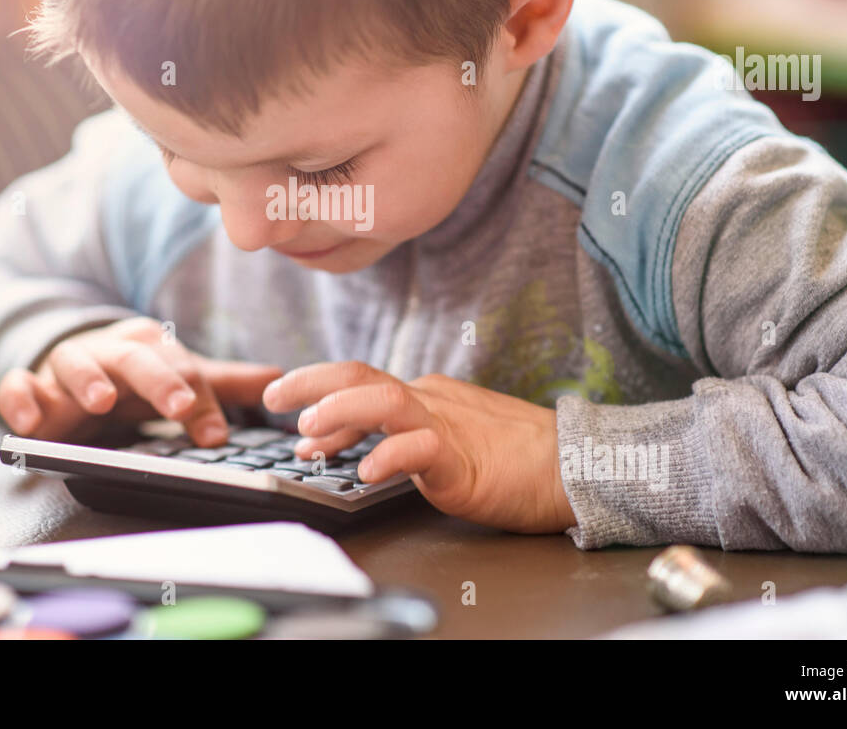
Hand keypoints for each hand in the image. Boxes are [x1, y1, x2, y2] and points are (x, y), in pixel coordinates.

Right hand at [0, 317, 281, 445]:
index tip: (215, 434)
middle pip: (134, 359)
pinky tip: (30, 421)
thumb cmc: (129, 376)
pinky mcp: (29, 386)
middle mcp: (108, 351)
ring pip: (74, 361)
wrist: (69, 364)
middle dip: (158, 380)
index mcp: (147, 346)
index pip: (180, 368)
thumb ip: (220, 383)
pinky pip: (18, 386)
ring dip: (88, 379)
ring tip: (101, 401)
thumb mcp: (174, 377)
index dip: (201, 400)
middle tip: (178, 406)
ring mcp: (64, 366)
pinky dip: (20, 399)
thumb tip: (275, 378)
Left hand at [263, 361, 575, 532]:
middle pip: (361, 376)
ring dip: (341, 412)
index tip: (290, 417)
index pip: (360, 384)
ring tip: (308, 430)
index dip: (319, 395)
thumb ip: (397, 437)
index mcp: (423, 396)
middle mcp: (429, 402)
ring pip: (386, 402)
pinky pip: (422, 450)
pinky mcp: (465, 460)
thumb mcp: (441, 439)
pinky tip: (369, 471)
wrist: (573, 464)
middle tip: (274, 398)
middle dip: (312, 383)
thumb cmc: (512, 456)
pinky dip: (391, 457)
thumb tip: (349, 445)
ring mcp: (446, 427)